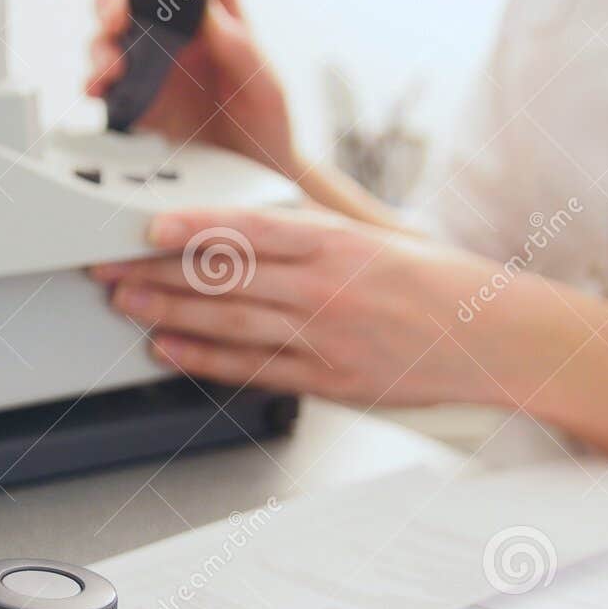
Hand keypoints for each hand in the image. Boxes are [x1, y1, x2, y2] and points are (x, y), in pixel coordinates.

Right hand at [85, 0, 297, 175]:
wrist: (256, 180)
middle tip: (119, 20)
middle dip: (118, 1)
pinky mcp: (137, 105)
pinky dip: (94, 84)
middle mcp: (181, 39)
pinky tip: (99, 90)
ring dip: (101, 45)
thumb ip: (241, 49)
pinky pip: (105, 87)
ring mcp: (155, 71)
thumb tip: (208, 13)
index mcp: (220, 21)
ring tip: (110, 69)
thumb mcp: (266, 86)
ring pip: (111, 38)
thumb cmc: (266, 128)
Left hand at [90, 208, 547, 408]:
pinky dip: (208, 360)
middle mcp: (328, 288)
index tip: (148, 228)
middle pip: (226, 277)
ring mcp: (327, 337)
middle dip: (158, 272)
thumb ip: (314, 236)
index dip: (193, 229)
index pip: (250, 230)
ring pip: (232, 322)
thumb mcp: (378, 237)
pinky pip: (257, 369)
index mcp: (339, 243)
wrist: (497, 337)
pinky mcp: (331, 380)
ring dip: (170, 314)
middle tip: (110, 267)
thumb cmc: (440, 284)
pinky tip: (170, 351)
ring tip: (126, 305)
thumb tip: (245, 229)